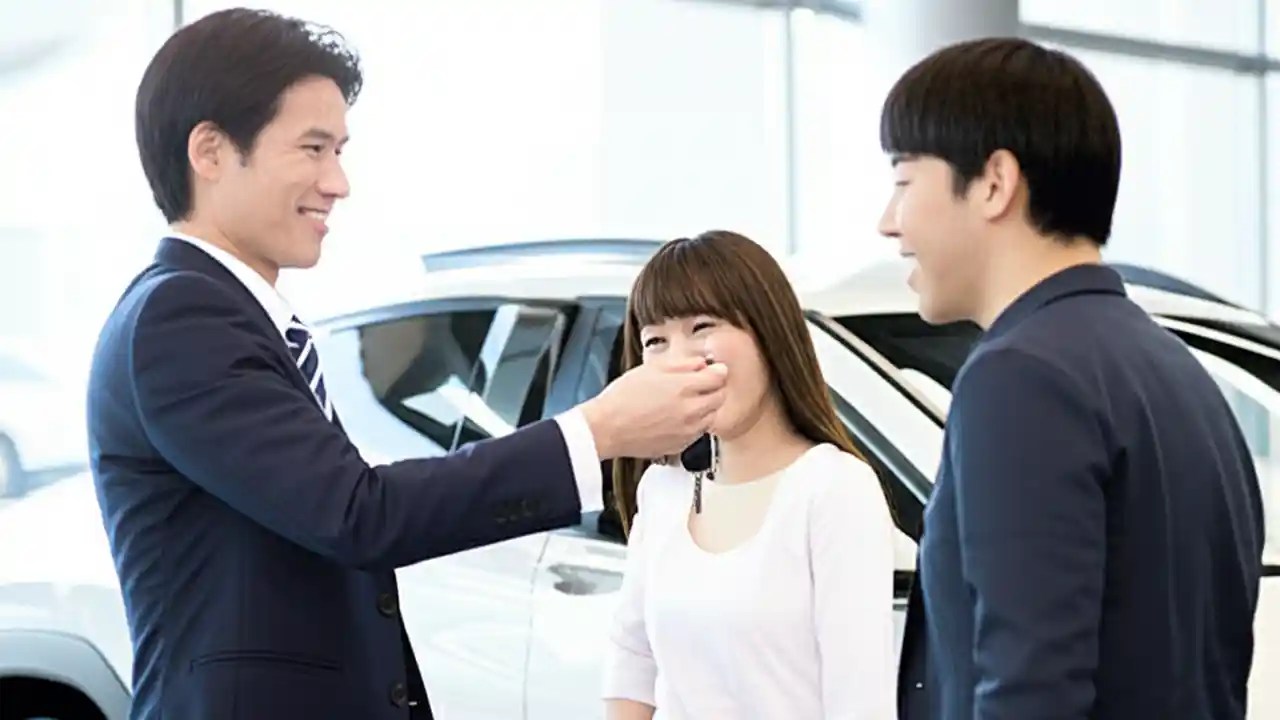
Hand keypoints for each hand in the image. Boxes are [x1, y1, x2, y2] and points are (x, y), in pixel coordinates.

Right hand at [580, 356, 727, 459]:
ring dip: (706, 407)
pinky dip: (696, 424)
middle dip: (714, 389)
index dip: (717, 371)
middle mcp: (690, 411)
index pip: (718, 378)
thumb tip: (701, 363)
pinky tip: (679, 418)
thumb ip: (680, 364)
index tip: (713, 370)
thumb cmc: (622, 398)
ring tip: (687, 402)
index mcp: (683, 388)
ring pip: (712, 416)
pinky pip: (699, 432)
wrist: (607, 428)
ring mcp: (687, 431)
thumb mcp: (650, 369)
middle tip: (701, 385)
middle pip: (720, 397)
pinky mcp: (681, 445)